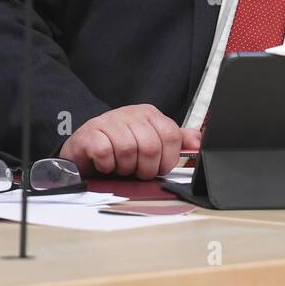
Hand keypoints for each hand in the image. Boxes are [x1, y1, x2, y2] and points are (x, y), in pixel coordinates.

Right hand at [59, 104, 201, 178]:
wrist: (86, 146)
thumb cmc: (120, 145)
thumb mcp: (151, 139)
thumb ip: (176, 140)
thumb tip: (199, 141)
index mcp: (149, 114)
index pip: (171, 136)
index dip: (168, 158)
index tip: (160, 167)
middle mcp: (131, 114)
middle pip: (151, 146)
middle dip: (146, 168)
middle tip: (138, 171)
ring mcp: (109, 121)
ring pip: (129, 150)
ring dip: (126, 168)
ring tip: (121, 166)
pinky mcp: (91, 133)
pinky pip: (106, 153)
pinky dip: (108, 165)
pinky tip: (106, 164)